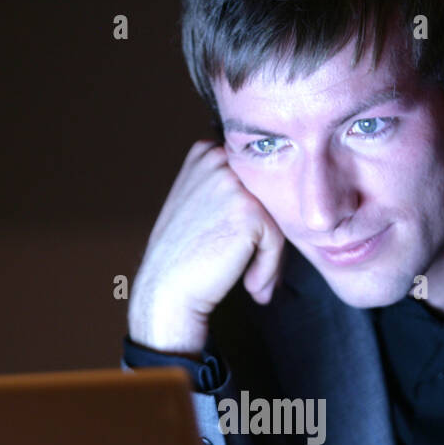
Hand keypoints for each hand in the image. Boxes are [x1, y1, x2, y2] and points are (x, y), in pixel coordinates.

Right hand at [127, 140, 284, 355]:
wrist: (166, 291)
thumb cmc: (183, 256)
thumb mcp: (195, 203)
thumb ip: (224, 187)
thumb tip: (277, 189)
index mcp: (205, 153)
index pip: (255, 177)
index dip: (257, 214)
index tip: (246, 247)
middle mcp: (218, 159)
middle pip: (269, 196)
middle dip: (266, 234)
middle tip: (255, 269)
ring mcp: (233, 183)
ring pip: (277, 218)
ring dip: (269, 255)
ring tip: (253, 282)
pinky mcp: (249, 210)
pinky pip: (278, 240)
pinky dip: (269, 269)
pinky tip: (251, 287)